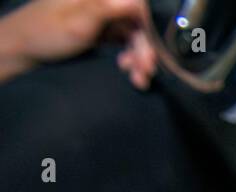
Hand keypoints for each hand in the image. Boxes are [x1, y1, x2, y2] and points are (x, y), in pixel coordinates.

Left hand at [0, 0, 156, 87]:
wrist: (23, 47)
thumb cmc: (46, 34)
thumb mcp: (78, 24)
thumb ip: (107, 10)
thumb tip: (138, 1)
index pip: (137, 5)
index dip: (150, 27)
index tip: (153, 51)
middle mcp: (104, 0)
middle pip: (139, 21)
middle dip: (146, 48)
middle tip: (147, 72)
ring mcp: (104, 14)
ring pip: (135, 33)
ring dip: (140, 57)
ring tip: (138, 79)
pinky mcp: (103, 28)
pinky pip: (127, 41)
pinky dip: (132, 57)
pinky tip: (128, 70)